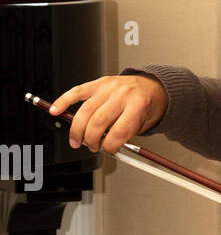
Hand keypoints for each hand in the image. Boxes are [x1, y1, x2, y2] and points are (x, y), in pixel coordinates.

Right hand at [50, 74, 168, 152]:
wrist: (151, 87)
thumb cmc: (145, 107)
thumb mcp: (143, 124)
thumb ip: (125, 135)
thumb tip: (104, 146)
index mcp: (138, 105)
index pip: (119, 131)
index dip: (110, 145)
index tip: (108, 151)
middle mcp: (122, 94)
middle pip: (99, 122)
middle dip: (92, 139)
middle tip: (92, 147)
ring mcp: (108, 87)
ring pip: (86, 111)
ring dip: (77, 130)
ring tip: (77, 141)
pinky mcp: (98, 83)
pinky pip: (77, 92)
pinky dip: (64, 101)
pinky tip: (55, 110)